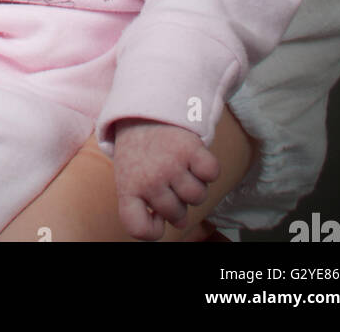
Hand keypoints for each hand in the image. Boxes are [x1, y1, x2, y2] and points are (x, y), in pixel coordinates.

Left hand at [112, 119, 220, 240]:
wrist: (142, 109)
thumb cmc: (139, 151)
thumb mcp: (128, 177)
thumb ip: (143, 205)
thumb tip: (176, 223)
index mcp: (128, 188)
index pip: (138, 228)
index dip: (152, 229)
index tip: (154, 215)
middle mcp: (149, 179)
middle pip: (178, 216)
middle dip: (177, 202)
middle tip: (167, 178)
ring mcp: (171, 164)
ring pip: (198, 197)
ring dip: (194, 185)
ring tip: (180, 167)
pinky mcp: (190, 148)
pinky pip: (211, 173)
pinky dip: (208, 168)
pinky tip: (193, 158)